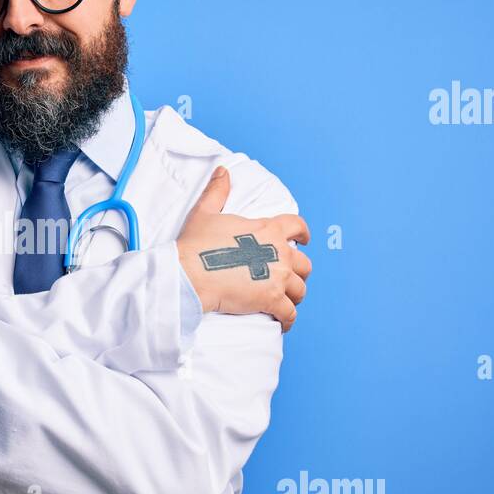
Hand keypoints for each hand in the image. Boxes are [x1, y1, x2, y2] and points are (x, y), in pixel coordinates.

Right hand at [176, 167, 311, 330]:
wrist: (189, 274)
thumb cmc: (195, 244)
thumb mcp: (205, 213)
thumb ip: (218, 191)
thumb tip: (223, 171)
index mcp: (268, 229)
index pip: (298, 226)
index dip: (303, 233)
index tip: (305, 240)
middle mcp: (279, 252)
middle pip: (304, 264)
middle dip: (298, 272)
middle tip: (288, 279)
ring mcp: (277, 278)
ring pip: (300, 290)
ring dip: (294, 296)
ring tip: (284, 302)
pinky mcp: (271, 300)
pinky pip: (290, 314)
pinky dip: (288, 320)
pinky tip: (282, 323)